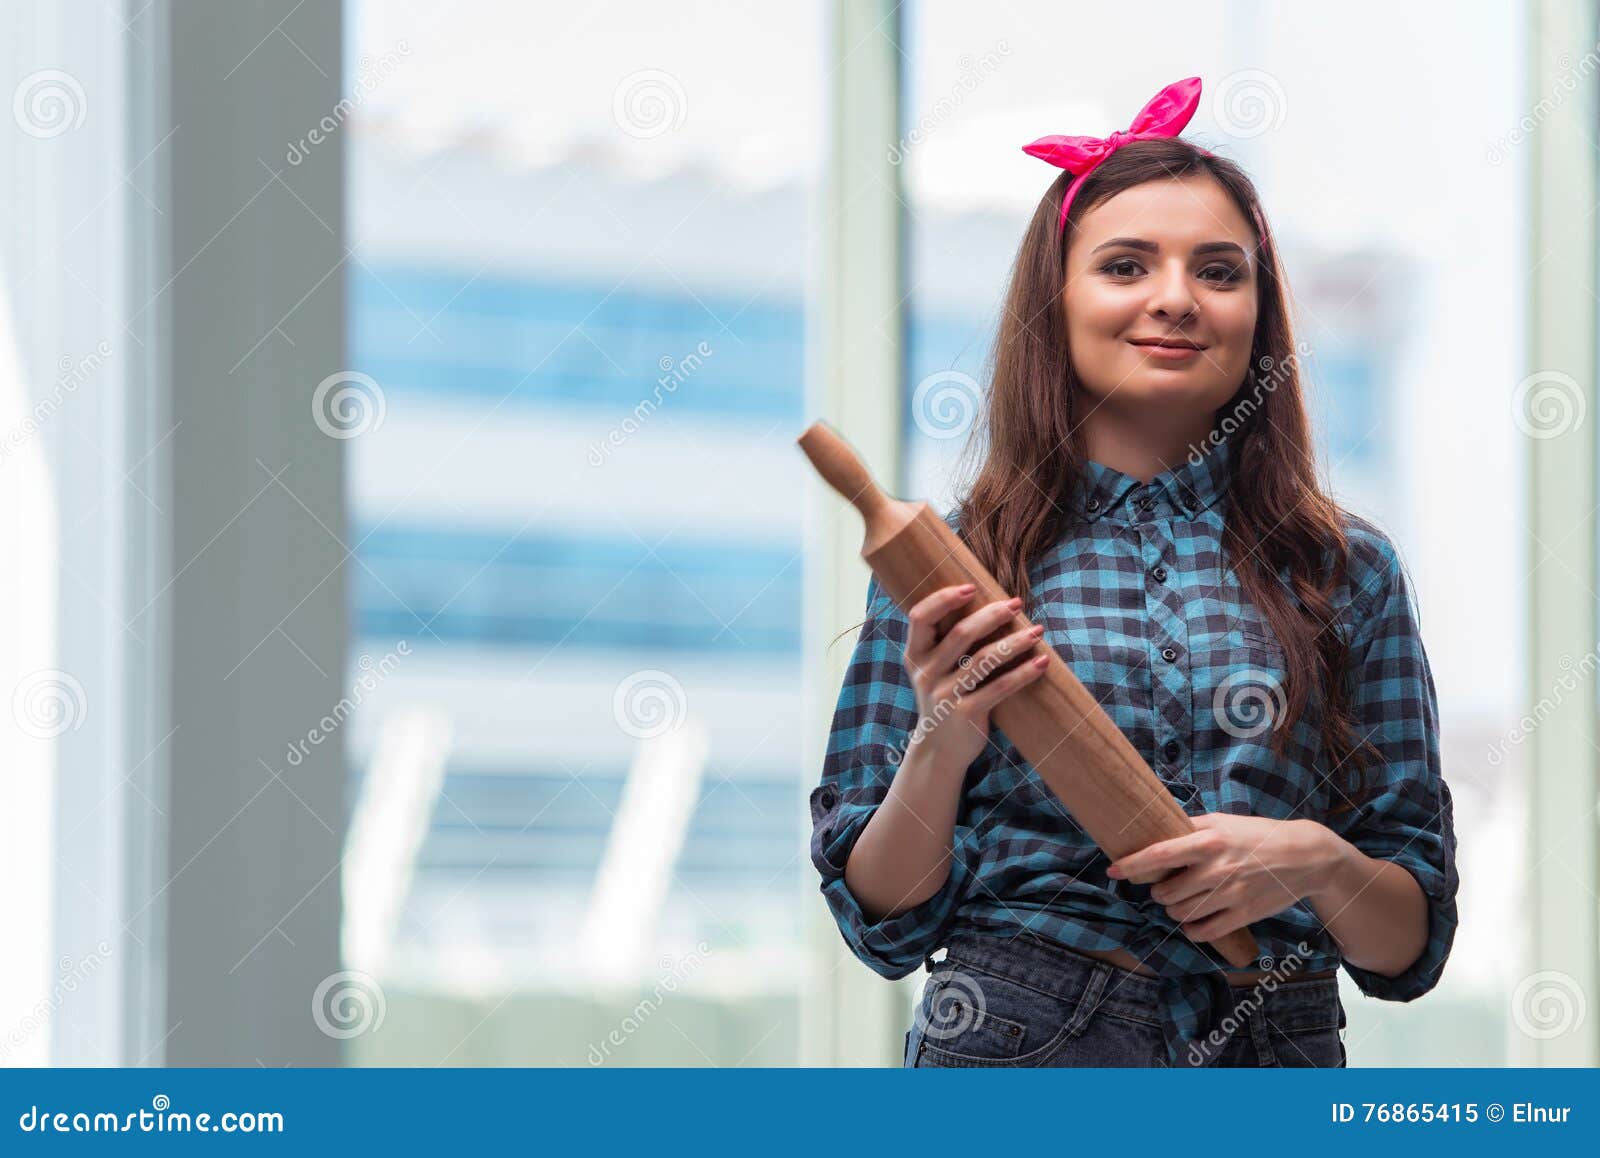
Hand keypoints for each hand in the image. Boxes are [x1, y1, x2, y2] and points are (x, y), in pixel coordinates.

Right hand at [901, 582, 1049, 771]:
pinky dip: (1023, 672)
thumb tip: (986, 603)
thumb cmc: (944, 698)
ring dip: (1015, 641)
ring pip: (984, 658)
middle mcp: (925, 673)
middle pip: (960, 633)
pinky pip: (999, 687)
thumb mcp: (933, 670)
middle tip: (1017, 604)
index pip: (919, 616)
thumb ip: (946, 643)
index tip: (970, 587)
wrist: (939, 749)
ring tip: (1037, 631)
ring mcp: (943, 694)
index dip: (943, 598)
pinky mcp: (965, 713)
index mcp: (915, 655)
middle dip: (992, 614)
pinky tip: (1041, 662)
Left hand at [1105, 814, 1333, 941]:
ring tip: (1181, 902)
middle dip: (1159, 893)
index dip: (1131, 866)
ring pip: (1181, 914)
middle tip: (1166, 887)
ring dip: (1174, 911)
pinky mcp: (1244, 914)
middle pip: (1166, 892)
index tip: (1112, 871)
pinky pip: (1204, 931)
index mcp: (1209, 841)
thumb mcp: (1223, 822)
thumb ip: (1190, 827)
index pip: (1159, 854)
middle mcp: (1217, 869)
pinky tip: (1194, 921)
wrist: (1305, 857)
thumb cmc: (1258, 835)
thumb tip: (1155, 826)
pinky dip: (1192, 930)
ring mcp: (1231, 894)